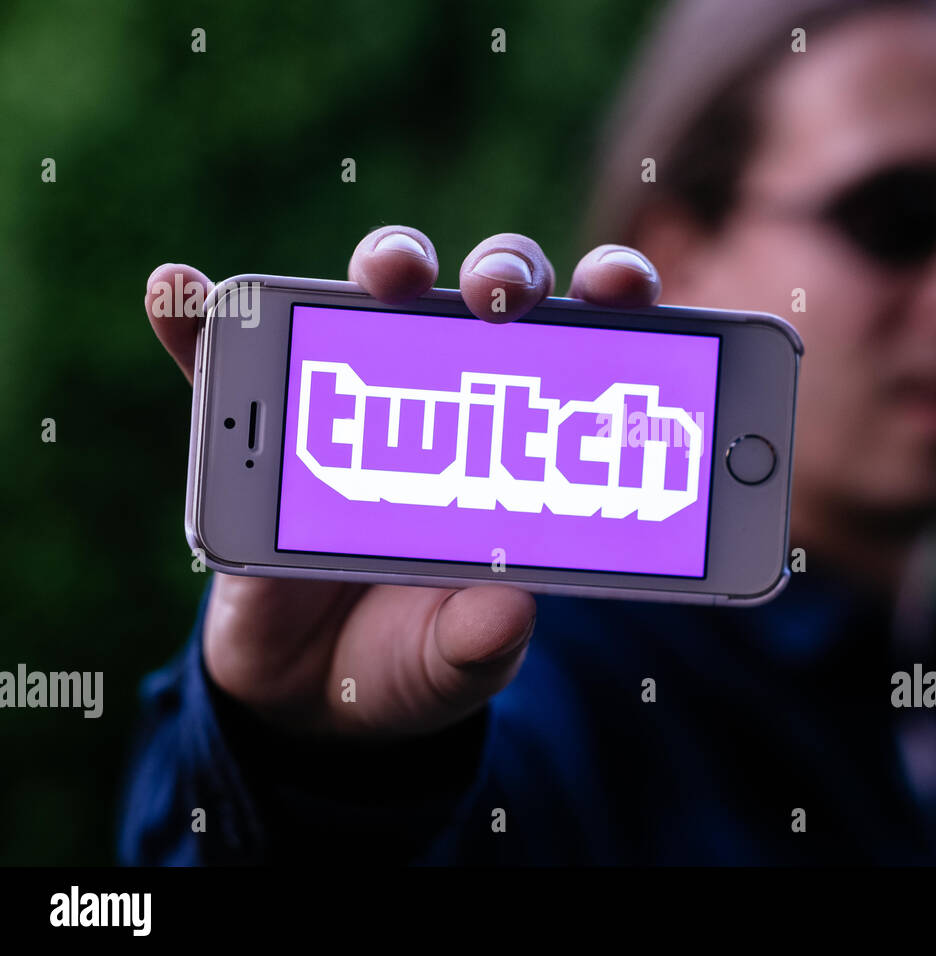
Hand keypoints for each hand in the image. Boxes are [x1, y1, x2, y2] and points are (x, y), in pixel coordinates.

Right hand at [144, 227, 660, 737]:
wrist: (317, 689)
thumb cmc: (416, 657)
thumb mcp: (458, 663)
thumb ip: (481, 644)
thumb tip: (506, 613)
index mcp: (525, 446)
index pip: (585, 347)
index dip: (610, 300)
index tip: (623, 288)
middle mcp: (452, 398)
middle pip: (490, 298)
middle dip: (507, 274)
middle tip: (500, 296)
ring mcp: (356, 399)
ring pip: (377, 299)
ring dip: (386, 265)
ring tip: (385, 277)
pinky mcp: (265, 421)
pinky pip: (224, 358)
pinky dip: (201, 319)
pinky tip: (179, 293)